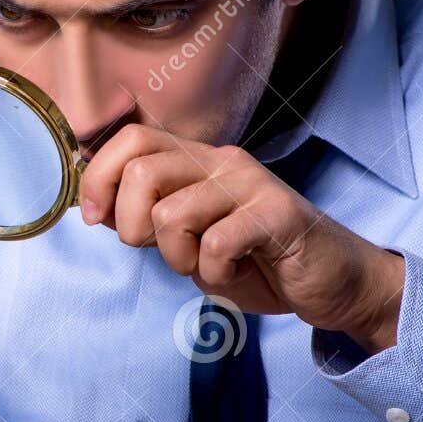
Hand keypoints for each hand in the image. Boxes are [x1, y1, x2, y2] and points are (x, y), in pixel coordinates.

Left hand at [79, 124, 405, 353]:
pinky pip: (215, 245)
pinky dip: (214, 272)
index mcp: (196, 161)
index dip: (98, 178)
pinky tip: (237, 270)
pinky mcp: (278, 215)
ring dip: (176, 257)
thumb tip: (92, 204)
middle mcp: (222, 162)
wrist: (330, 282)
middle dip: (130, 225)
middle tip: (157, 250)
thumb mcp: (187, 240)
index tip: (94, 218)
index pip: (131, 139)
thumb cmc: (255, 260)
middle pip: (141, 171)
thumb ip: (145, 217)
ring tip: (207, 264)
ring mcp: (251, 185)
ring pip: (171, 214)